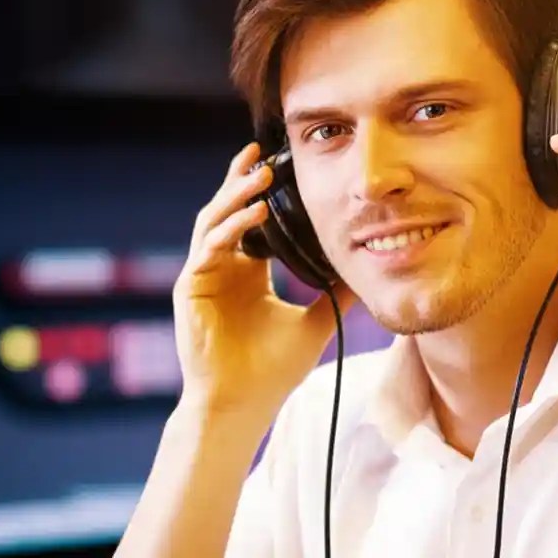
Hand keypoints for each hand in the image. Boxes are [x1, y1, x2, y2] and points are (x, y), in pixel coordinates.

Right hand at [172, 142, 355, 419]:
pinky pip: (209, 247)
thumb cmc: (271, 371)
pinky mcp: (189, 287)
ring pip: (213, 220)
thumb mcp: (314, 324)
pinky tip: (255, 213)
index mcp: (245, 273)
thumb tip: (368, 275)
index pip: (249, 220)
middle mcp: (221, 268)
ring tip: (260, 174)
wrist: (242, 405)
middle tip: (262, 152)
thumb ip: (335, 296)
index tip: (281, 165)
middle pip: (226, 210)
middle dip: (241, 180)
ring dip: (235, 196)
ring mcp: (202, 276)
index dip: (260, 192)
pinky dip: (232, 227)